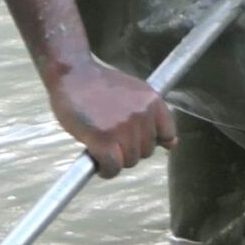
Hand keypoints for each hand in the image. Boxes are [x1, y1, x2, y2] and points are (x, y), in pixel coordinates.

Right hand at [46, 61, 177, 177]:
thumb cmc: (100, 84)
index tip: (138, 141)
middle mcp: (142, 114)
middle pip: (146, 151)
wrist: (72, 74)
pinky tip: (98, 163)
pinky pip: (113, 167)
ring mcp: (123, 127)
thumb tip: (172, 144)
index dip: (152, 142)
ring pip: (130, 161)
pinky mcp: (103, 138)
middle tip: (113, 143)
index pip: (168, 135)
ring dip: (116, 161)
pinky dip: (106, 170)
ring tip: (104, 150)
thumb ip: (153, 116)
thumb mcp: (136, 92)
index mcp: (153, 101)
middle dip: (130, 151)